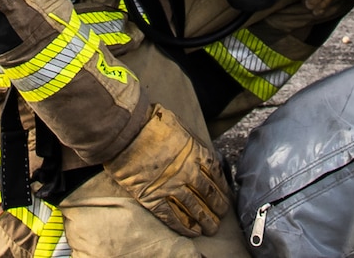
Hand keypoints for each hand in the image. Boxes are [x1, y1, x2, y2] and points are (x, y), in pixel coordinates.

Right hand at [105, 104, 228, 236]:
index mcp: (195, 153)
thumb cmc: (150, 122)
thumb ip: (191, 142)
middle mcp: (187, 172)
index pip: (216, 174)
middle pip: (208, 194)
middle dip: (217, 207)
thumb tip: (199, 150)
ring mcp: (171, 187)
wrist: (127, 129)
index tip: (226, 195)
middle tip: (221, 216)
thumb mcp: (180, 126)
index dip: (222, 187)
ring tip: (210, 229)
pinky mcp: (153, 197)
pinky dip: (183, 227)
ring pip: (194, 209)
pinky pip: (172, 216)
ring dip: (204, 221)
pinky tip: (191, 233)